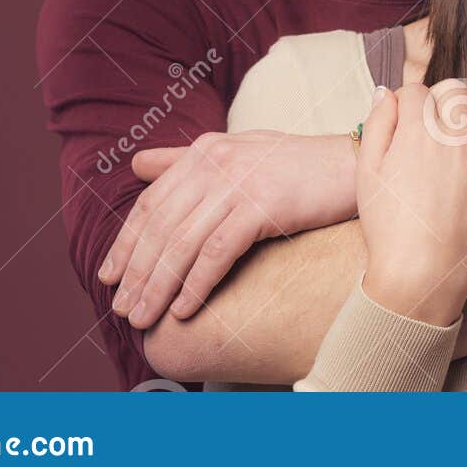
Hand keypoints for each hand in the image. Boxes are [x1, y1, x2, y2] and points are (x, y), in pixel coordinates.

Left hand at [100, 130, 355, 327]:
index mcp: (205, 150)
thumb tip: (136, 164)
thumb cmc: (301, 165)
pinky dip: (195, 284)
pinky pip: (217, 252)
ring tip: (145, 317)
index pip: (151, 201)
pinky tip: (185, 309)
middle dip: (136, 272)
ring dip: (158, 286)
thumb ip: (186, 159)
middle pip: (160, 226)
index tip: (110, 276)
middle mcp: (215, 162)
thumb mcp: (240, 150)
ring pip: (182, 244)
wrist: (356, 165)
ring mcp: (239, 183)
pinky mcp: (263, 205)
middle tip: (123, 309)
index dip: (126, 242)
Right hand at [357, 82, 466, 325]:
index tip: (407, 117)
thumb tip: (387, 92)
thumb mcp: (367, 173)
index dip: (408, 101)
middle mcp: (457, 138)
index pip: (415, 92)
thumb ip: (377, 125)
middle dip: (442, 97)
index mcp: (418, 132)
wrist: (419, 276)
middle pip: (455, 92)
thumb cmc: (389, 230)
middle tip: (438, 117)